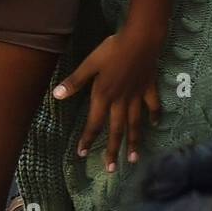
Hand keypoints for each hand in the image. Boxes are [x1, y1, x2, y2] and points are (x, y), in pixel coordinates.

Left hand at [54, 31, 160, 171]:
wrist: (140, 41)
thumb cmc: (111, 50)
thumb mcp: (89, 64)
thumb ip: (75, 82)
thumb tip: (57, 96)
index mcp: (104, 96)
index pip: (94, 122)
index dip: (88, 138)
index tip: (82, 155)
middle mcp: (121, 101)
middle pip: (116, 129)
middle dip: (112, 150)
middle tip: (111, 169)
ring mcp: (137, 96)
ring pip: (135, 124)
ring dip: (134, 141)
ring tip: (134, 159)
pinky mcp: (149, 89)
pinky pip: (152, 106)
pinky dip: (153, 115)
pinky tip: (154, 124)